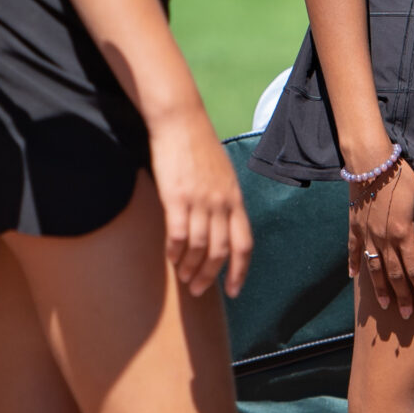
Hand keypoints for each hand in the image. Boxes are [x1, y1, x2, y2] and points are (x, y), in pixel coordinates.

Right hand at [150, 108, 254, 297]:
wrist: (181, 121)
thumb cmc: (199, 147)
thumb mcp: (223, 175)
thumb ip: (225, 201)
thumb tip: (223, 228)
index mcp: (235, 198)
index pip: (244, 244)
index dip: (239, 271)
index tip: (232, 291)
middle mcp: (221, 202)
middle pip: (221, 251)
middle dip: (210, 276)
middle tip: (197, 289)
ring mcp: (200, 200)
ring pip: (200, 247)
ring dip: (190, 267)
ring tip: (182, 276)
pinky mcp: (176, 196)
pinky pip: (178, 234)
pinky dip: (174, 250)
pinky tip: (170, 256)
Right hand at [348, 159, 413, 319]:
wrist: (370, 163)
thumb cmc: (400, 178)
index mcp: (404, 234)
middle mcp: (384, 240)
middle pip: (395, 275)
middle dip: (403, 297)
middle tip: (407, 316)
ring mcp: (367, 236)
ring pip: (375, 269)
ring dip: (380, 289)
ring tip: (385, 305)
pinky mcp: (354, 228)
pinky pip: (353, 251)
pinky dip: (353, 265)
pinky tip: (353, 278)